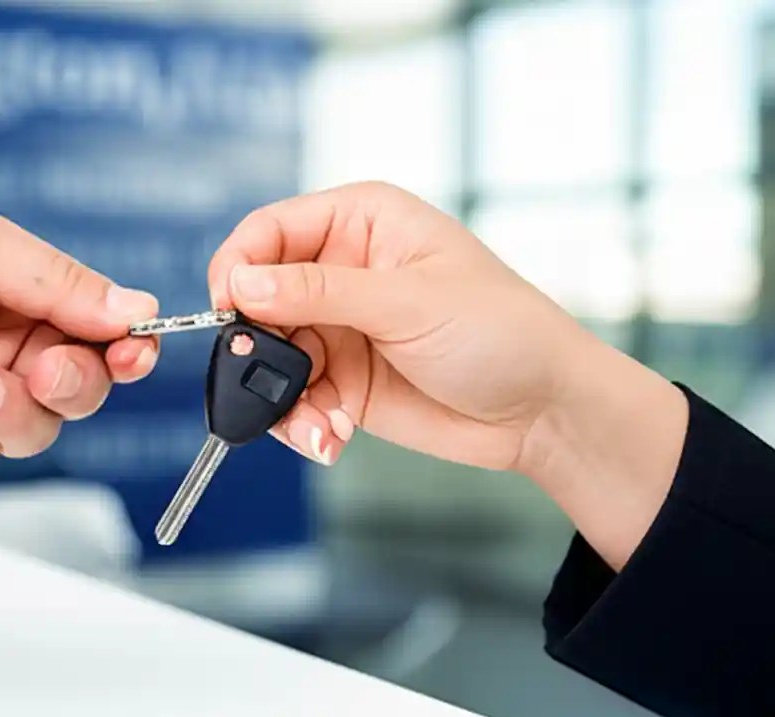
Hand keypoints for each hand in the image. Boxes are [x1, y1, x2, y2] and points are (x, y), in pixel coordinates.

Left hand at [0, 184, 158, 475]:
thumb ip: (60, 284)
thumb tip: (139, 309)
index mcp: (19, 293)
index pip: (96, 333)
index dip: (123, 349)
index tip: (135, 352)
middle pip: (77, 392)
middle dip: (72, 384)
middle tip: (43, 367)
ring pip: (31, 432)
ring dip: (7, 409)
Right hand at [208, 182, 687, 567]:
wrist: (544, 412)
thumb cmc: (502, 332)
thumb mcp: (407, 302)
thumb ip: (319, 292)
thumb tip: (242, 282)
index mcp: (361, 222)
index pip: (270, 230)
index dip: (240, 266)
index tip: (229, 310)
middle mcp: (341, 270)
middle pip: (258, 297)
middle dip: (257, 346)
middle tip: (268, 381)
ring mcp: (339, 327)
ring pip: (268, 356)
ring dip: (281, 396)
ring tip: (318, 426)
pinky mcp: (341, 380)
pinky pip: (292, 398)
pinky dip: (301, 421)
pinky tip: (331, 437)